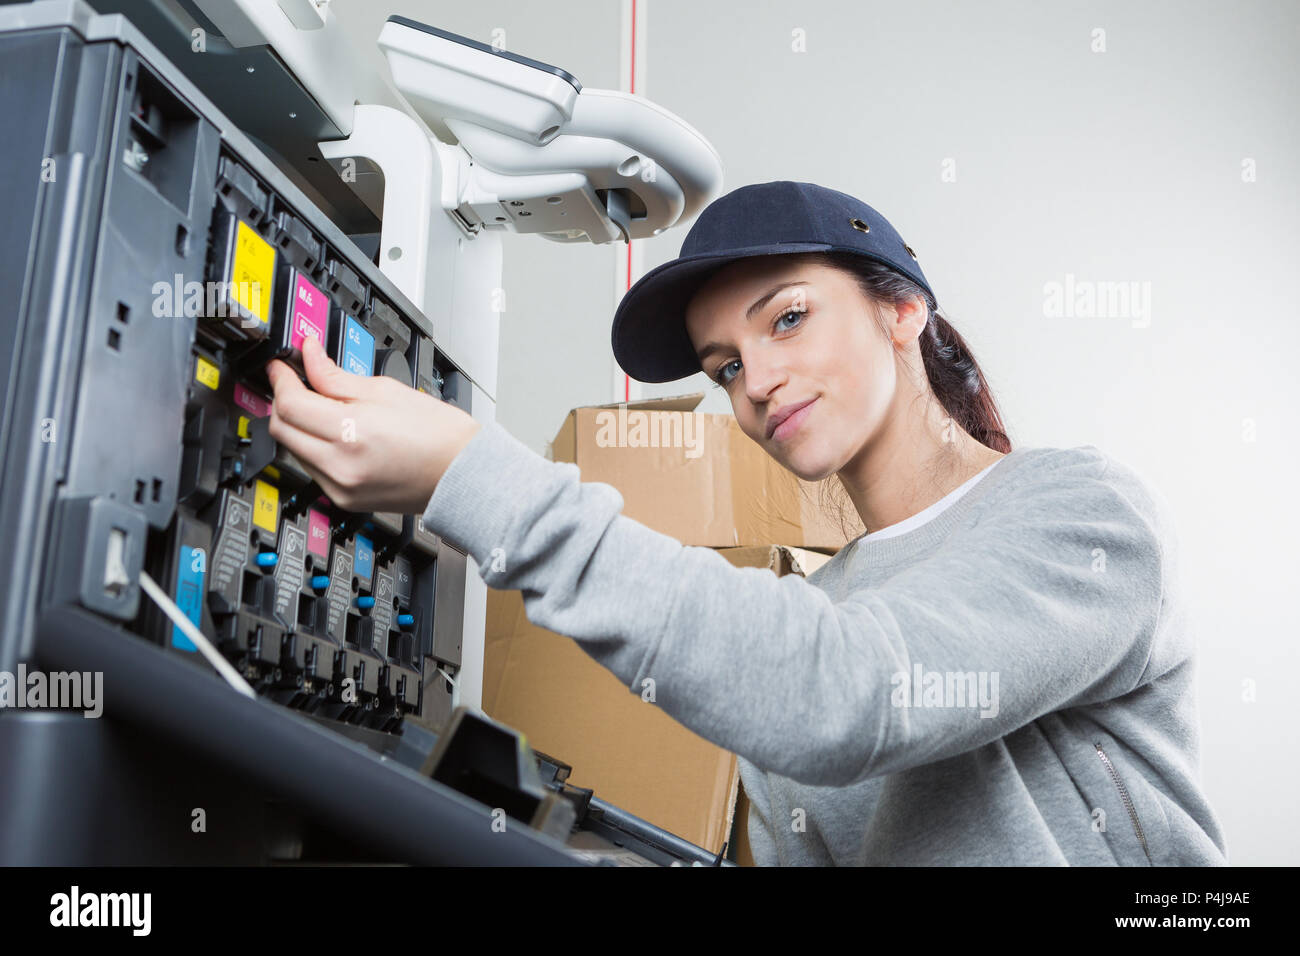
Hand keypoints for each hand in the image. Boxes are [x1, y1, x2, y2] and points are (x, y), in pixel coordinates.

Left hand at [265, 334, 480, 514]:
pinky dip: (313, 446)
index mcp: (351, 432)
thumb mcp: (386, 390)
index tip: (282, 365)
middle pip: (282, 428)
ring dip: (297, 424)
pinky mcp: (343, 499)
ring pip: (294, 448)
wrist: (463, 474)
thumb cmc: (439, 434)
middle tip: (295, 380)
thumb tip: (309, 356)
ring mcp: (340, 487)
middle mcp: (340, 466)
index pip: (291, 403)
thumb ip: (337, 376)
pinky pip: (312, 468)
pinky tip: (333, 433)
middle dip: (283, 399)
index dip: (281, 378)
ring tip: (320, 406)